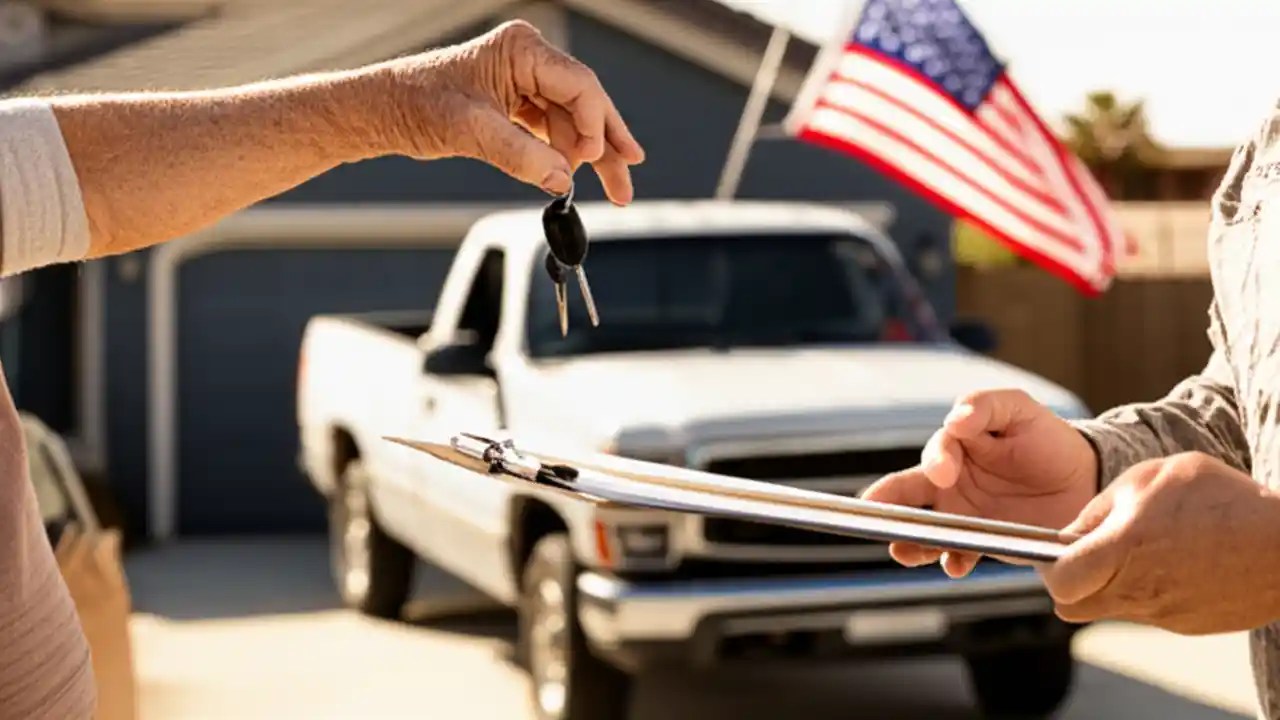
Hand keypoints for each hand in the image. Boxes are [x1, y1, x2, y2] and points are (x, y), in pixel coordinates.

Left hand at [371, 20, 644, 202]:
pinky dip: (565, 154)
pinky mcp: (516, 102)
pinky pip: (553, 128)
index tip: (589, 160)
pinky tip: (573, 176)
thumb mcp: (471, 131)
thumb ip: (519, 155)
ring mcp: (524, 80)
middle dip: (606, 144)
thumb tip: (561, 179)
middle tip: (627, 180)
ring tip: (612, 189)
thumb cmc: (416, 105)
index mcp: (521, 48)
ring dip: (589, 155)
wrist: (383, 111)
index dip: (594, 124)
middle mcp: (529, 58)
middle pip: (585, 103)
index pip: (579, 85)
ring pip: (574, 120)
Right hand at [861, 389, 1097, 576]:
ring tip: (901, 550)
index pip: (935, 452)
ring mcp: (963, 513)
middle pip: (910, 492)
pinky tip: (954, 565)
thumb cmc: (1047, 439)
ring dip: (909, 540)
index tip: (942, 473)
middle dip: (888, 503)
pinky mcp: (980, 541)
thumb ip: (985, 406)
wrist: (1084, 483)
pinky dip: (951, 561)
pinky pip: (958, 553)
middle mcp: (951, 481)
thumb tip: (955, 418)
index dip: (935, 461)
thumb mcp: (1020, 409)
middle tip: (873, 512)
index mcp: (957, 446)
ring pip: (924, 527)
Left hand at [1042, 452, 1279, 633]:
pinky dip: (1147, 591)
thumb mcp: (1152, 477)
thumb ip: (1103, 504)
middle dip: (1070, 582)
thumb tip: (1073, 531)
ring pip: (1109, 609)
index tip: (1054, 549)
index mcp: (1122, 551)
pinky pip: (1148, 612)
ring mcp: (1163, 615)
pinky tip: (1172, 562)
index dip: (1047, 567)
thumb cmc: (1220, 500)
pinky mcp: (1187, 625)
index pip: (1057, 582)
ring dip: (1110, 585)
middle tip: (1088, 553)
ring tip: (1140, 549)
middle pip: (1072, 607)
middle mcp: (1138, 592)